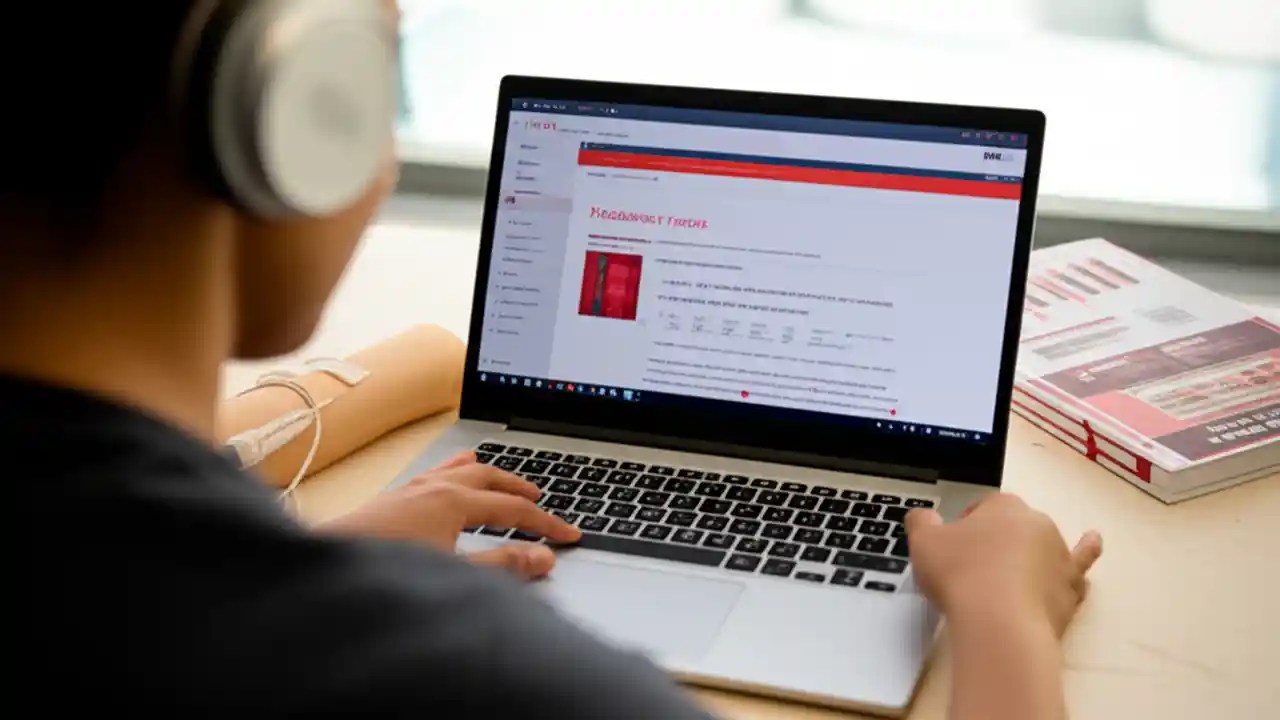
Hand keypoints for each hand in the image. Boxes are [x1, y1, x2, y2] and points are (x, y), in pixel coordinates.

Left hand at [322, 452, 580, 578]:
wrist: (328, 569)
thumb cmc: (386, 573)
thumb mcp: (456, 574)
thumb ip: (503, 566)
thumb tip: (543, 558)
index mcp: (454, 501)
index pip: (515, 509)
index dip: (546, 523)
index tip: (569, 536)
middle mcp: (434, 488)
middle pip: (490, 477)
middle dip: (519, 488)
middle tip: (542, 499)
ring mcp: (411, 490)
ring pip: (461, 470)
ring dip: (488, 475)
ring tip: (501, 479)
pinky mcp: (393, 499)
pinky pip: (436, 475)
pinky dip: (456, 474)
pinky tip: (449, 480)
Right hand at [905, 493, 1101, 636]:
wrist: (1000, 623)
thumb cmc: (959, 575)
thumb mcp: (923, 543)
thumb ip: (921, 522)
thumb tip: (922, 516)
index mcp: (1002, 505)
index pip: (983, 507)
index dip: (966, 527)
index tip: (953, 551)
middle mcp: (1036, 522)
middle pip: (1013, 526)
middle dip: (996, 542)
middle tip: (973, 570)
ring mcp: (1059, 554)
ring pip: (1042, 546)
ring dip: (1029, 556)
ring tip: (1009, 576)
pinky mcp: (1070, 585)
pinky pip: (1080, 564)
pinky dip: (1086, 551)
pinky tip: (1093, 541)